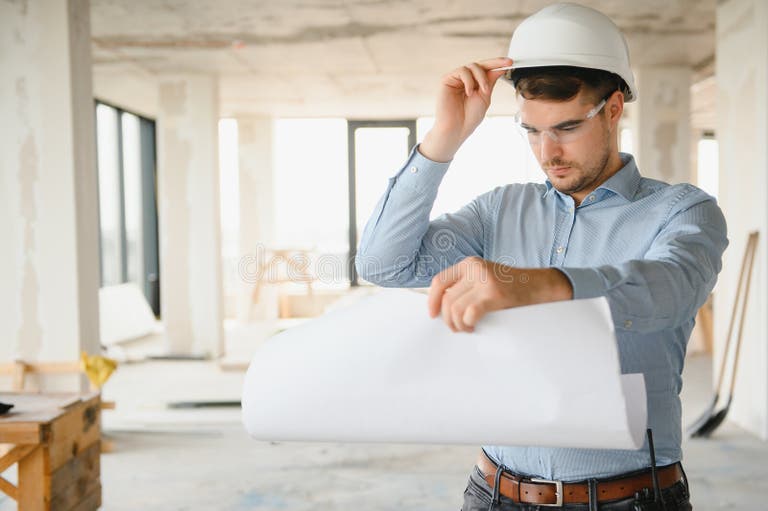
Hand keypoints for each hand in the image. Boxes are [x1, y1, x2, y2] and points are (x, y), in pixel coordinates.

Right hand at [419, 57, 512, 162]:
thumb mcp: (485, 97)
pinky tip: (469, 93)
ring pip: (472, 66)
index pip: (486, 70)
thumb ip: (491, 81)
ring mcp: (456, 79)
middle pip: (480, 64)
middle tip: (505, 65)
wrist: (457, 129)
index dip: (498, 64)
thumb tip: (500, 68)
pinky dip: (469, 81)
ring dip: (481, 77)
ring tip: (484, 91)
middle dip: (494, 64)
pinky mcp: (447, 80)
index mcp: (474, 84)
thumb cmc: (469, 117)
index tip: (510, 62)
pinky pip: (462, 71)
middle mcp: (465, 80)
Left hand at [427, 256, 572, 332]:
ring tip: (466, 328)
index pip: (439, 281)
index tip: (432, 314)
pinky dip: (468, 324)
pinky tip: (474, 326)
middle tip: (456, 328)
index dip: (432, 300)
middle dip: (448, 319)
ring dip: (458, 324)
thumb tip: (441, 306)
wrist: (539, 286)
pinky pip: (470, 314)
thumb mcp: (484, 278)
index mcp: (469, 263)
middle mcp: (475, 268)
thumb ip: (465, 285)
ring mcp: (485, 281)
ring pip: (456, 309)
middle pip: (447, 299)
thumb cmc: (510, 287)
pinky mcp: (494, 294)